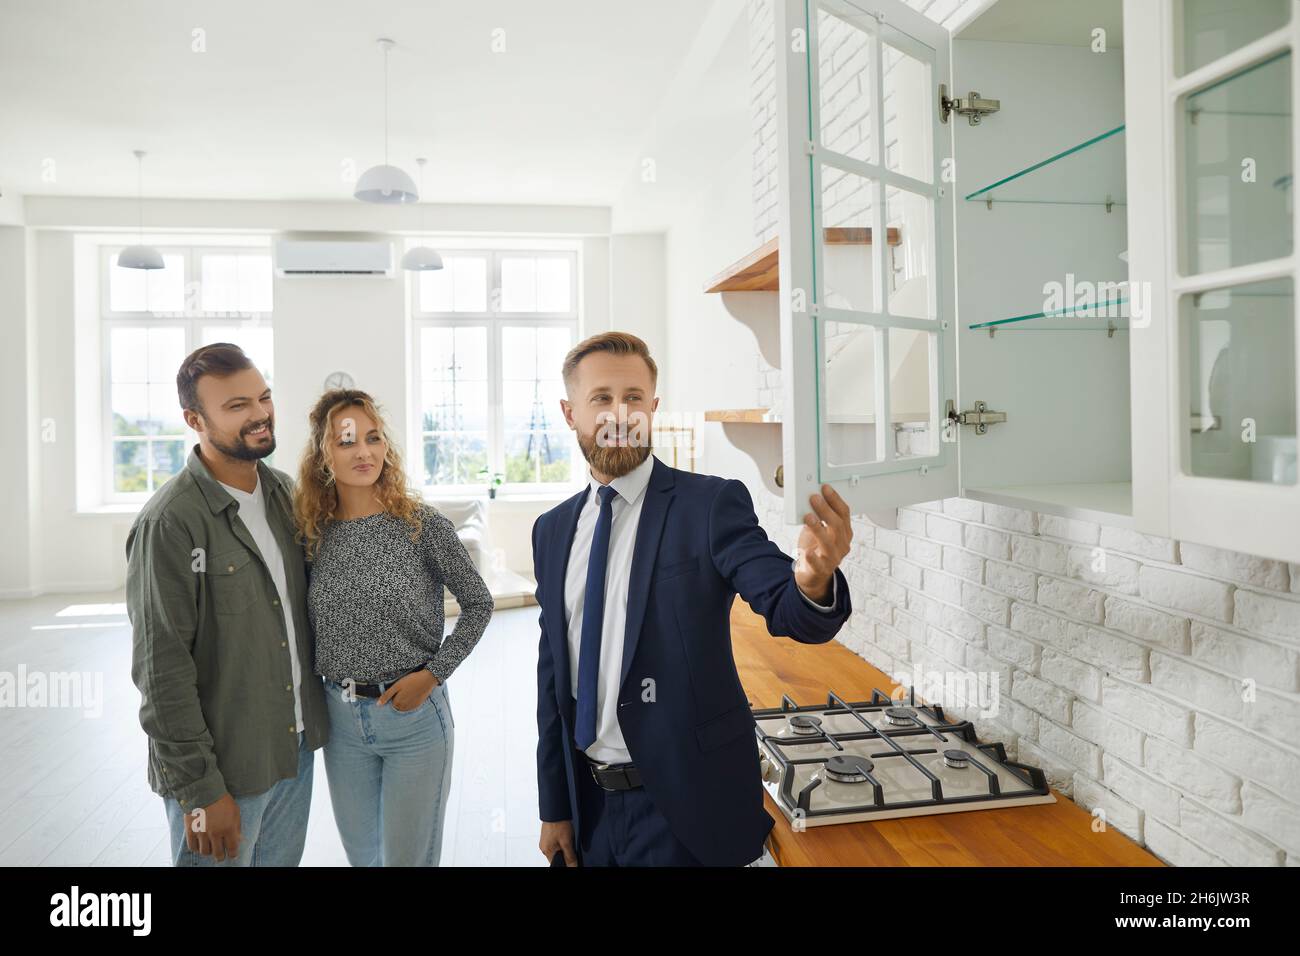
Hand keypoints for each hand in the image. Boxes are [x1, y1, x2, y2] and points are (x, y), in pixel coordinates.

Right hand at [185, 792, 240, 860]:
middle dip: (221, 856)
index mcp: (229, 829)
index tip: (232, 855)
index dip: (233, 854)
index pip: (232, 849)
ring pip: (205, 852)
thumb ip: (237, 827)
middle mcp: (215, 834)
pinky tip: (200, 845)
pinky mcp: (190, 832)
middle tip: (221, 855)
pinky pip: (193, 847)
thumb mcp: (235, 812)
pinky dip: (197, 848)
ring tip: (210, 849)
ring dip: (208, 852)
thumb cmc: (222, 800)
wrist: (204, 792)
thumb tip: (238, 840)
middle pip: (218, 854)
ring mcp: (202, 834)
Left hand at [378, 669, 437, 711]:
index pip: (390, 703)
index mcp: (398, 703)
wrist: (427, 679)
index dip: (393, 696)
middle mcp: (404, 707)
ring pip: (403, 707)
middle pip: (397, 706)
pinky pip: (410, 707)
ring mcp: (412, 707)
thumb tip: (378, 705)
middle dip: (398, 699)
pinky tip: (413, 694)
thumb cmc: (411, 681)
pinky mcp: (418, 705)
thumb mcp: (396, 686)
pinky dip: (410, 702)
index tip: (397, 690)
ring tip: (408, 691)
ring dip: (404, 702)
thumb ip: (386, 695)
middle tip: (403, 690)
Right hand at [539, 820, 577, 865]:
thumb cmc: (558, 824)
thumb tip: (573, 866)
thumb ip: (570, 856)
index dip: (565, 861)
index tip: (569, 855)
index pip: (556, 863)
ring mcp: (544, 841)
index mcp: (547, 851)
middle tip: (568, 843)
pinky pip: (554, 843)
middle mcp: (544, 847)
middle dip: (563, 852)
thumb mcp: (567, 842)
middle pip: (556, 856)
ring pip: (555, 849)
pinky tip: (562, 834)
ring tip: (565, 836)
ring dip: (561, 846)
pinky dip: (559, 840)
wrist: (555, 810)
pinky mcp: (546, 836)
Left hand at [795, 483, 852, 603]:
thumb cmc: (816, 550)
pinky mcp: (821, 570)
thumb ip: (816, 518)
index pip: (844, 514)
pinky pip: (818, 564)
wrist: (813, 575)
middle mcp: (841, 545)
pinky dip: (812, 557)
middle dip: (826, 510)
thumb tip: (810, 501)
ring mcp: (833, 558)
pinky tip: (806, 551)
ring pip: (829, 542)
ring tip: (808, 517)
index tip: (825, 488)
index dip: (835, 499)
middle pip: (837, 525)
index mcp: (844, 533)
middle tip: (814, 498)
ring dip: (818, 528)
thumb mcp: (817, 531)